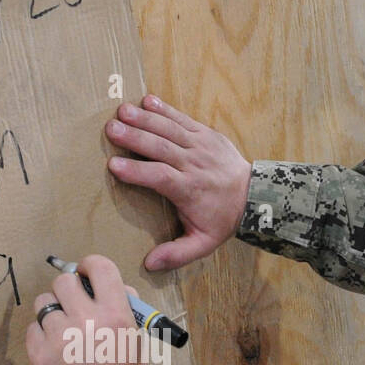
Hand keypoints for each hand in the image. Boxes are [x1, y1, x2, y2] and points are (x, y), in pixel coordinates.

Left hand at [25, 254, 149, 364]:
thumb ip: (126, 308)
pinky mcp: (39, 355)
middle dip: (68, 291)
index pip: (99, 267)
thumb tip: (113, 285)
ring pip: (43, 304)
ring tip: (63, 330)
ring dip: (52, 312)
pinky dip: (42, 336)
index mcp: (116, 314)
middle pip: (64, 282)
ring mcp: (59, 338)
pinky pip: (32, 329)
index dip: (89, 265)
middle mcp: (86, 321)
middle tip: (73, 305)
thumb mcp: (137, 340)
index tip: (85, 273)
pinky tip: (55, 349)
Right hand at [106, 95, 251, 271]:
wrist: (254, 194)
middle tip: (111, 130)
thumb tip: (149, 264)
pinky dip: (164, 109)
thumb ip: (176, 254)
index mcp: (190, 189)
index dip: (137, 171)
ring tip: (121, 111)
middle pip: (161, 147)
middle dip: (135, 137)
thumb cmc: (221, 219)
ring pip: (169, 129)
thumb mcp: (202, 244)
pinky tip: (146, 100)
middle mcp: (194, 163)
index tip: (114, 166)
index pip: (160, 177)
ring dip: (144, 118)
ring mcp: (200, 145)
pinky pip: (182, 118)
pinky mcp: (204, 133)